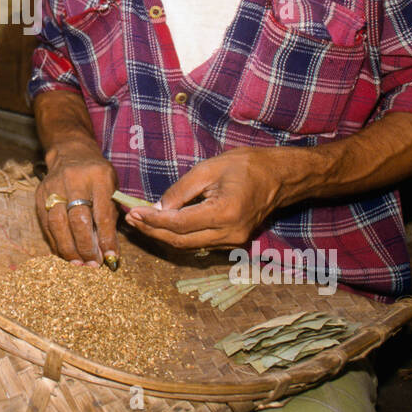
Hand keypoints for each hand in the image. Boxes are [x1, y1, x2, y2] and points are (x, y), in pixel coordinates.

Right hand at [35, 139, 118, 265]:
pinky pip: (46, 224)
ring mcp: (54, 187)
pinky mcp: (40, 195)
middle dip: (86, 246)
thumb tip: (110, 250)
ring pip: (58, 223)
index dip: (106, 239)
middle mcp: (74, 181)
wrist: (71, 153)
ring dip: (68, 248)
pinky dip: (56, 242)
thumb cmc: (97, 175)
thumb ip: (111, 214)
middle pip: (78, 219)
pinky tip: (64, 254)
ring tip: (78, 264)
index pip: (102, 213)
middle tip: (93, 265)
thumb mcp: (112, 186)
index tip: (111, 259)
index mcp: (98, 177)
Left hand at [125, 148, 284, 249]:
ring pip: (189, 246)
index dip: (153, 221)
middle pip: (181, 241)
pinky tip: (164, 225)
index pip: (179, 224)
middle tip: (131, 220)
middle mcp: (230, 233)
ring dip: (164, 236)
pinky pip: (200, 243)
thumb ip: (181, 190)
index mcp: (224, 213)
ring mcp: (233, 241)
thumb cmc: (246, 165)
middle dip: (153, 232)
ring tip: (142, 222)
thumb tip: (157, 208)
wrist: (280, 176)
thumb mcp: (209, 169)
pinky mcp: (233, 242)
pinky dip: (180, 236)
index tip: (133, 213)